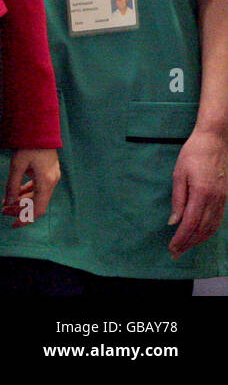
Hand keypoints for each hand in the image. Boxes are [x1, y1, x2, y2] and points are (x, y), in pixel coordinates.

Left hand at [1, 148, 58, 226]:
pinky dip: (26, 192)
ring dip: (22, 201)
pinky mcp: (48, 172)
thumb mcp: (17, 165)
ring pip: (37, 196)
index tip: (13, 224)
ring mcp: (51, 177)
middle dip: (20, 209)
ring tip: (5, 203)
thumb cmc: (29, 145)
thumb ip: (13, 185)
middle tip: (3, 210)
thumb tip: (9, 203)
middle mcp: (52, 182)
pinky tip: (15, 194)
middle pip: (37, 204)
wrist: (41, 129)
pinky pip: (37, 187)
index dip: (25, 219)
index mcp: (46, 183)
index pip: (38, 209)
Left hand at [169, 128, 227, 258]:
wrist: (215, 141)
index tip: (172, 248)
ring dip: (199, 240)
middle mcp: (215, 200)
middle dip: (189, 243)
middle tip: (176, 253)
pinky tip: (200, 235)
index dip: (181, 238)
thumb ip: (178, 200)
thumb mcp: (179, 174)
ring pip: (212, 227)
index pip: (190, 223)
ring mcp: (223, 200)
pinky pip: (218, 220)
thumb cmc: (193, 154)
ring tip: (186, 247)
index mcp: (202, 194)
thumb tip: (174, 222)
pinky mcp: (225, 198)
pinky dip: (208, 231)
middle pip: (202, 229)